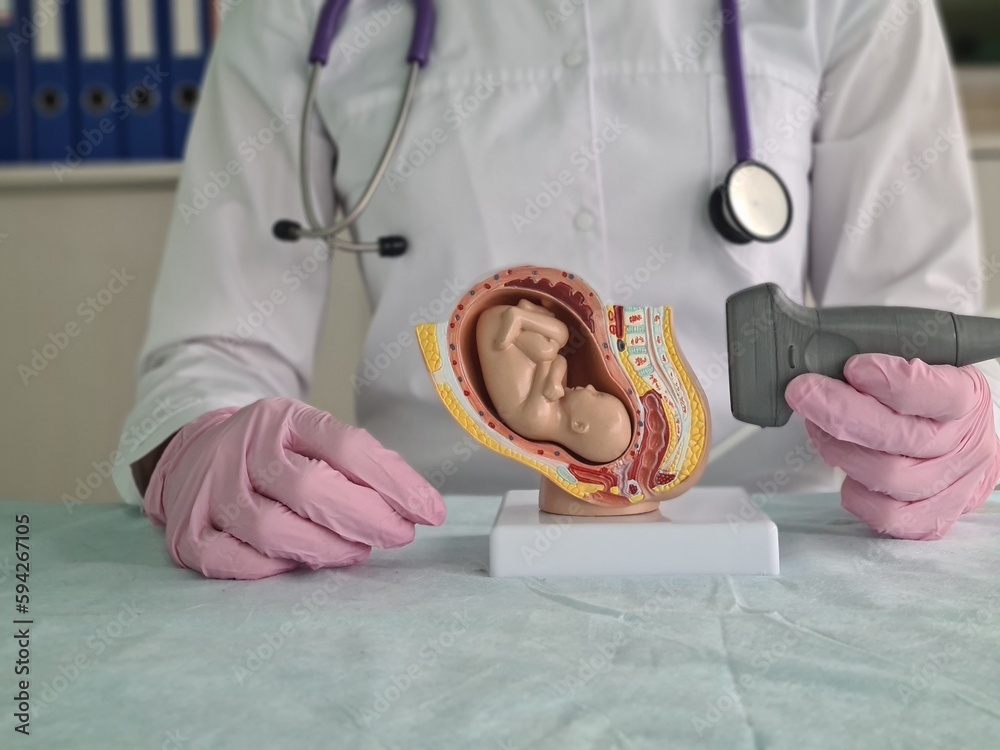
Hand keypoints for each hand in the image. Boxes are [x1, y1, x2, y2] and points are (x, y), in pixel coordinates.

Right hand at [143, 397, 444, 578]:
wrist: (194, 452)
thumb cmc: (274, 452)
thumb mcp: (314, 437)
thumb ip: (363, 465)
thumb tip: (420, 506)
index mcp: (282, 418)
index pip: (347, 447)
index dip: (395, 483)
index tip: (430, 511)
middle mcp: (242, 449)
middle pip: (310, 489)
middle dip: (366, 519)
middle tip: (398, 535)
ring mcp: (209, 491)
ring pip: (272, 530)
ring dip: (327, 549)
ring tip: (356, 551)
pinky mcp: (187, 534)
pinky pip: (234, 562)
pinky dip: (274, 569)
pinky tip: (300, 564)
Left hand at [785, 354, 999, 539]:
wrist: (960, 434)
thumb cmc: (928, 395)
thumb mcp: (919, 362)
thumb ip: (882, 362)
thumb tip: (824, 359)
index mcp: (966, 395)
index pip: (934, 392)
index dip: (889, 381)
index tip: (853, 367)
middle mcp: (965, 442)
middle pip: (899, 437)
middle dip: (839, 412)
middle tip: (803, 393)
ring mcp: (953, 483)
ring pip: (887, 476)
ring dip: (840, 450)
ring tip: (822, 431)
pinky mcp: (936, 515)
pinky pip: (889, 517)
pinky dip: (857, 495)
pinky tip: (847, 472)